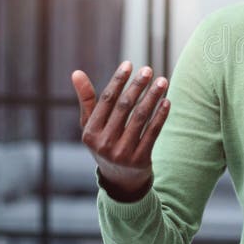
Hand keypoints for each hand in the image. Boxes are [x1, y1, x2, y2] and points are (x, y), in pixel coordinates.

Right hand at [71, 60, 169, 194]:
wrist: (120, 179)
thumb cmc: (105, 142)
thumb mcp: (91, 126)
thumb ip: (86, 100)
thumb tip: (76, 72)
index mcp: (90, 132)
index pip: (106, 101)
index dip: (117, 81)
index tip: (129, 64)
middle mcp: (104, 143)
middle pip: (124, 107)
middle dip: (137, 86)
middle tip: (148, 70)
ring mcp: (122, 153)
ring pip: (140, 118)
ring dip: (153, 97)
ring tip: (162, 81)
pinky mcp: (140, 160)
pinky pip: (153, 132)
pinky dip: (160, 115)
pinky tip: (166, 101)